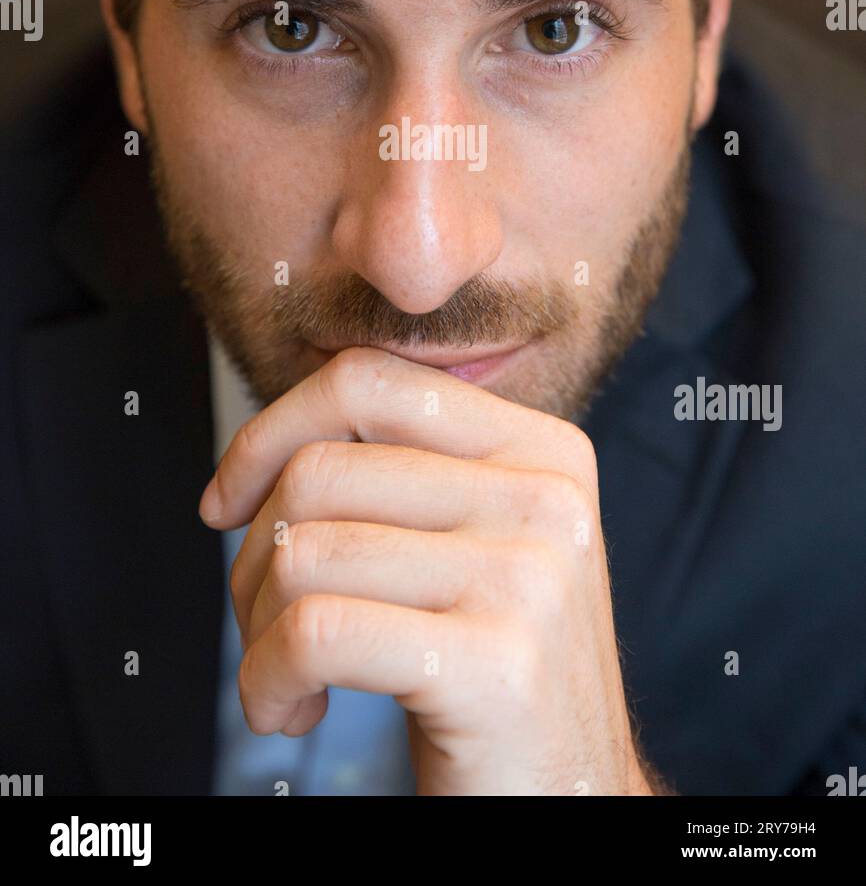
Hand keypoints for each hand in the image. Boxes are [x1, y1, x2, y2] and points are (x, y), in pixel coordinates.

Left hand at [199, 346, 657, 794]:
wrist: (565, 799)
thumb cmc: (491, 672)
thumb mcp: (478, 546)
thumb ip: (409, 473)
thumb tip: (271, 437)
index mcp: (544, 450)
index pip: (370, 380)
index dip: (270, 432)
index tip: (227, 505)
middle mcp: (546, 498)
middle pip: (320, 471)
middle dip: (254, 557)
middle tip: (267, 624)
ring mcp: (528, 577)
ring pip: (303, 552)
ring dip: (256, 632)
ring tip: (286, 679)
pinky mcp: (496, 664)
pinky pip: (315, 632)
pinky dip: (267, 680)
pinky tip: (294, 712)